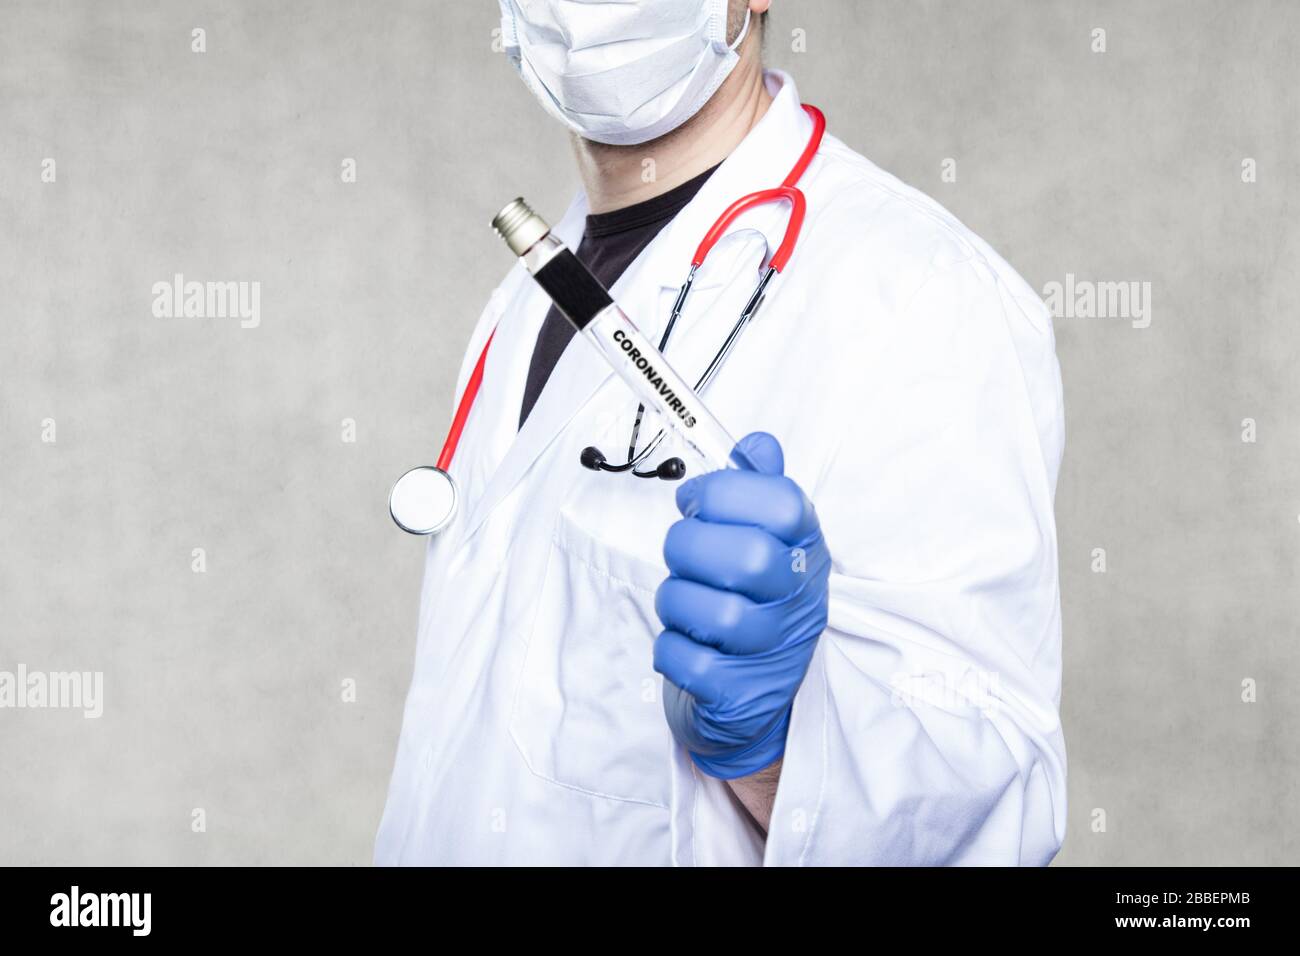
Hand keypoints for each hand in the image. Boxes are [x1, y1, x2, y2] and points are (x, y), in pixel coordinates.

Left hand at [653, 432, 830, 779]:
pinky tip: (683, 643)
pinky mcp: (739, 693)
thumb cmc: (756, 604)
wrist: (756, 698)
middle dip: (690, 545)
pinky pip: (689, 663)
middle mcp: (797, 599)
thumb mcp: (770, 542)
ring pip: (713, 613)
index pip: (782, 503)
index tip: (697, 501)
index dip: (726, 491)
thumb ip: (761, 488)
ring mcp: (772, 650)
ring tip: (681, 603)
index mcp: (805, 550)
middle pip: (746, 557)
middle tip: (681, 552)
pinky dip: (670, 649)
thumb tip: (758, 444)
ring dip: (676, 601)